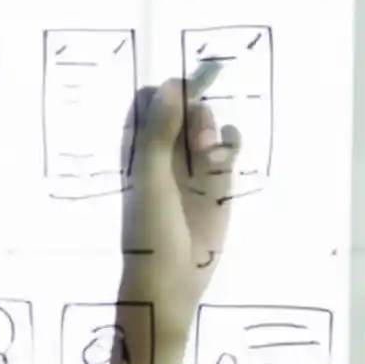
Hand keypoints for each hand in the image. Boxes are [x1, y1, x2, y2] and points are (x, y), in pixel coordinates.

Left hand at [118, 61, 242, 323]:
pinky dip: (229, 142)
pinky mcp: (217, 183)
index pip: (149, 102)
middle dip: (191, 106)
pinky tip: (225, 150)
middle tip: (193, 127)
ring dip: (207, 125)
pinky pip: (227, 148)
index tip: (184, 85)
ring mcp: (191, 166)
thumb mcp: (149, 176)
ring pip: (204, 124)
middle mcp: (163, 151)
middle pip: (181, 108)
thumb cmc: (149, 228)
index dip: (166, 90)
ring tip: (205, 148)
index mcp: (135, 148)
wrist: (170, 279)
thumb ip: (158, 132)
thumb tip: (171, 84)